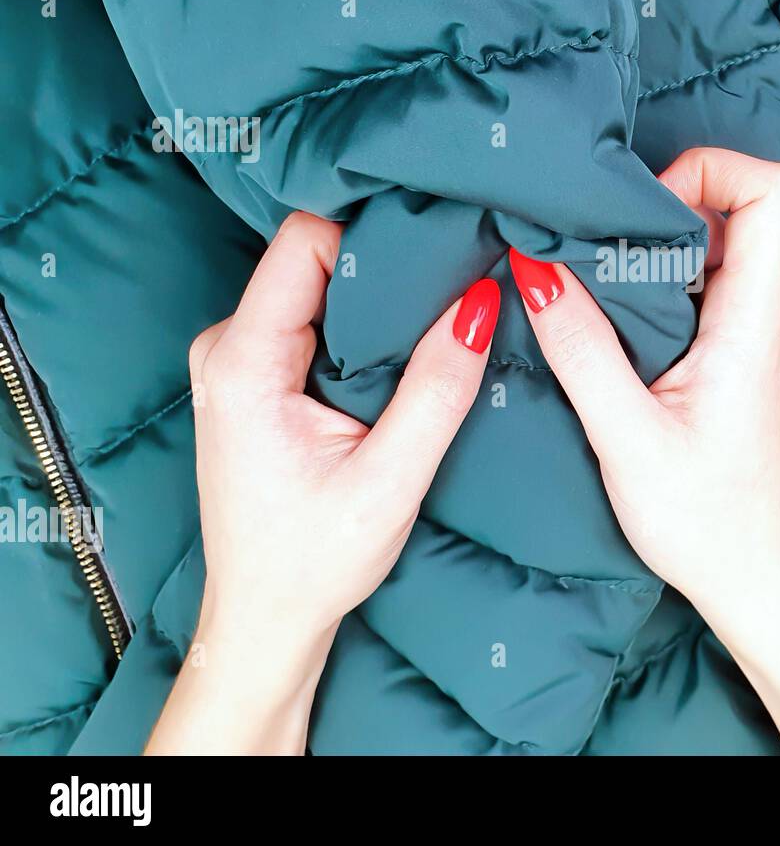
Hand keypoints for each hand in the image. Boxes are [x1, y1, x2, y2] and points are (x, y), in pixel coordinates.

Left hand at [148, 211, 499, 753]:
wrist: (265, 618)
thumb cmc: (316, 560)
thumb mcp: (391, 479)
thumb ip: (437, 388)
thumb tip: (481, 299)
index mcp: (244, 362)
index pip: (304, 241)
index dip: (373, 233)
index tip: (438, 242)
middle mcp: (227, 347)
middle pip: (312, 256)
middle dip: (384, 262)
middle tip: (454, 276)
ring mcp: (235, 359)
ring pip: (316, 284)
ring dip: (376, 296)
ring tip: (436, 313)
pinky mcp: (254, 375)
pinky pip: (312, 315)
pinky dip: (359, 323)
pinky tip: (402, 346)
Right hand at [510, 148, 779, 754]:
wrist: (752, 579)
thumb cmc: (703, 520)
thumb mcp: (626, 437)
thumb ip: (580, 348)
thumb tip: (533, 266)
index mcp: (755, 322)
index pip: (773, 192)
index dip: (712, 169)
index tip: (643, 208)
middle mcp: (766, 314)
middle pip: (738, 205)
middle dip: (663, 200)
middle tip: (596, 241)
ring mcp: (754, 332)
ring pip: (715, 244)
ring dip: (653, 244)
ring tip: (590, 276)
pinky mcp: (735, 354)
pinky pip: (701, 285)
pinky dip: (655, 280)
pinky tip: (607, 317)